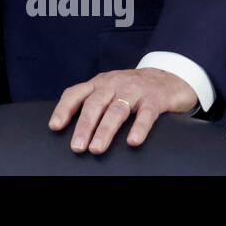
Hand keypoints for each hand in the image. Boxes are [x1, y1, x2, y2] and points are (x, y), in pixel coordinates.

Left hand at [48, 67, 198, 153]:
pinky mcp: (155, 99)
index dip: (64, 109)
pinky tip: (132, 142)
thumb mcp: (111, 90)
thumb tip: (75, 130)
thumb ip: (95, 103)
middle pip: (95, 104)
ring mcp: (135, 90)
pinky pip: (146, 114)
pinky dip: (139, 128)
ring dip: (105, 130)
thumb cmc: (134, 89)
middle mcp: (114, 84)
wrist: (169, 77)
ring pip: (117, 110)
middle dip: (84, 126)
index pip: (76, 93)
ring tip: (96, 148)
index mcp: (100, 83)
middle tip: (77, 146)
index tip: (55, 126)